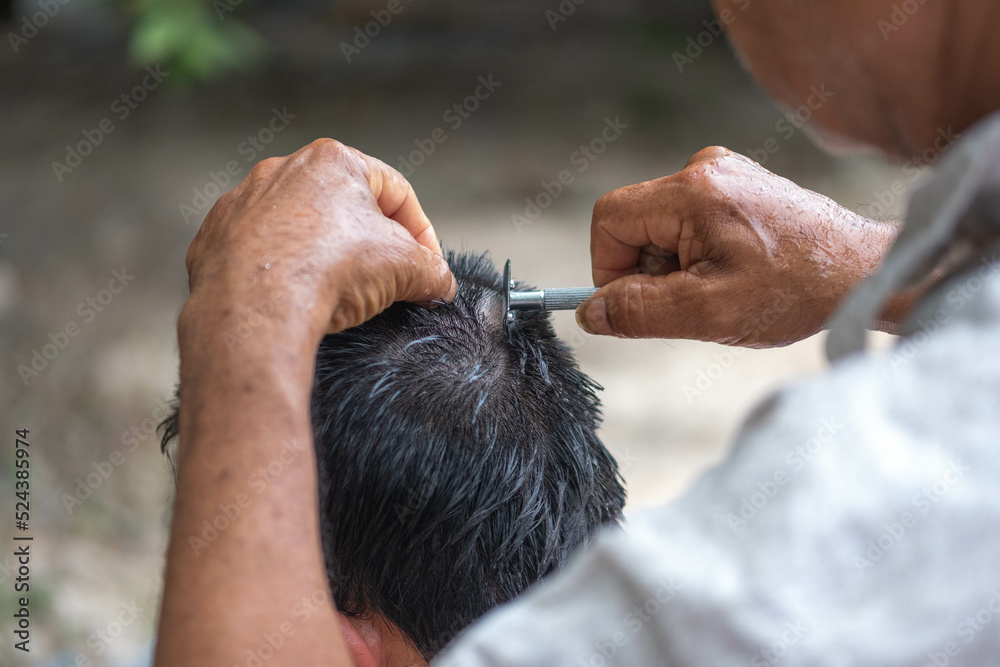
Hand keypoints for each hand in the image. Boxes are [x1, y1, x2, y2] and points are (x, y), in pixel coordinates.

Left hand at [183, 138, 455, 340]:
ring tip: (337, 294)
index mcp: (334, 160)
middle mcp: (282, 170)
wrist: (254, 308)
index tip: (427, 268)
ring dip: (324, 255)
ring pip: (299, 228)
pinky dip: (280, 272)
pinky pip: (259, 252)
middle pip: (345, 207)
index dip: (421, 233)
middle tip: (386, 282)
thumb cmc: (330, 270)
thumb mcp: (406, 269)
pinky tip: (293, 299)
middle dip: (371, 243)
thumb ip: (433, 271)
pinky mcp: (214, 239)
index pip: (396, 192)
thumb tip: (440, 284)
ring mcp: (242, 203)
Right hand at [576, 146, 901, 346]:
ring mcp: (724, 173)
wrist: (865, 273)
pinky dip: (699, 253)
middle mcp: (703, 169)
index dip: (608, 267)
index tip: (639, 302)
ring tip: (725, 286)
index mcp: (691, 192)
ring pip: (661, 225)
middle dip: (650, 269)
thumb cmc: (795, 291)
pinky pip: (689, 221)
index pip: (608, 220)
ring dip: (677, 265)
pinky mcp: (739, 185)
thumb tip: (590, 312)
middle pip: (634, 222)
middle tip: (696, 298)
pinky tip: (738, 271)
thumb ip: (639, 310)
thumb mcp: (708, 312)